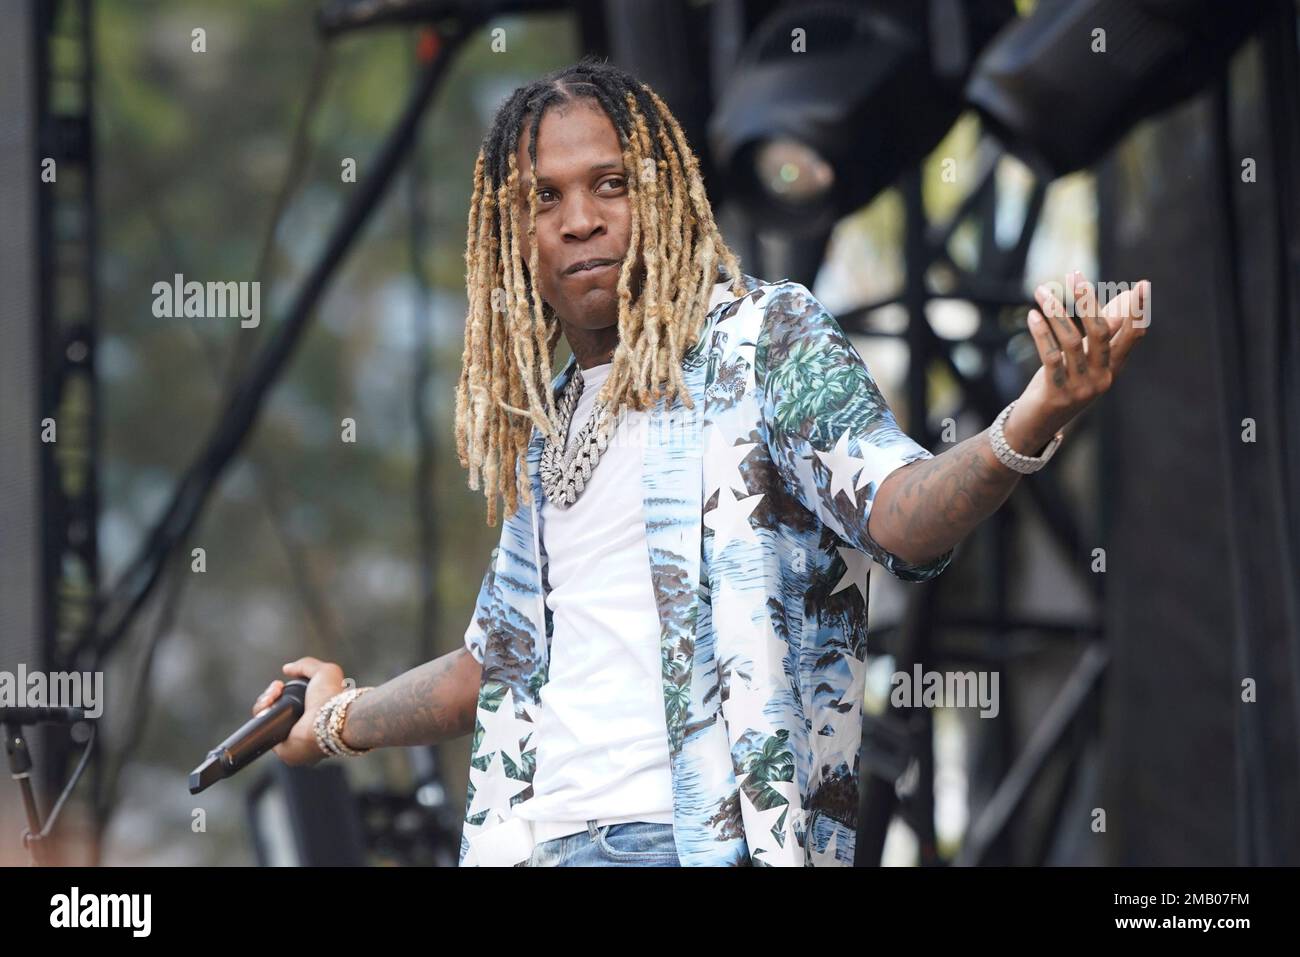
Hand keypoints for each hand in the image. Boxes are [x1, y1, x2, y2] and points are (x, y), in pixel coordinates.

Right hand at [250, 657, 346, 766]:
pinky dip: (261, 713)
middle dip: (269, 696)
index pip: (287, 705)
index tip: (280, 685)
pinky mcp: (283, 750)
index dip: (278, 693)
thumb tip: (287, 668)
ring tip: (274, 694)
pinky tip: (269, 703)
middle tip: (276, 689)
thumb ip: (306, 666)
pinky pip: (262, 728)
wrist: (332, 717)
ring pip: (265, 718)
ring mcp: (292, 741)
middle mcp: (302, 730)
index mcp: (313, 716)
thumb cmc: (334, 696)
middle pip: (273, 711)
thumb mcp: (325, 672)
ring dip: (264, 702)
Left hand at [1005, 270, 1149, 453]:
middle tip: (1074, 275)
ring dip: (1055, 312)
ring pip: (1072, 341)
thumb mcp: (1083, 359)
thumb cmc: (1061, 384)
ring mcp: (1080, 388)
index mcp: (1112, 368)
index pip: (1132, 336)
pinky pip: (1051, 357)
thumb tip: (1124, 300)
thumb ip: (1102, 333)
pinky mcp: (1056, 394)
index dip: (1138, 311)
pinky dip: (1042, 333)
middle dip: (1088, 301)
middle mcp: (1101, 378)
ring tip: (1041, 292)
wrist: (1035, 427)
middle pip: (1101, 333)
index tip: (1143, 284)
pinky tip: (1033, 316)